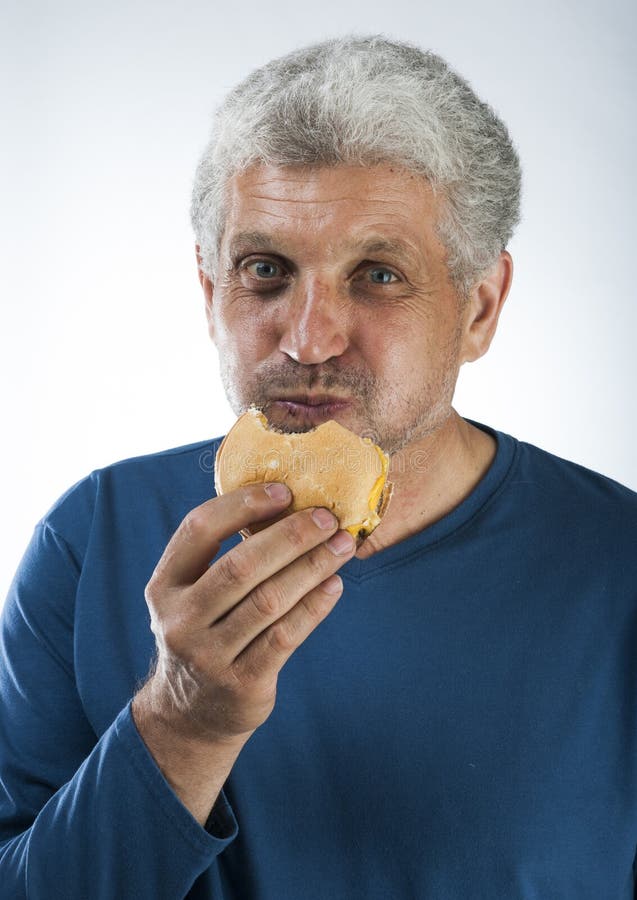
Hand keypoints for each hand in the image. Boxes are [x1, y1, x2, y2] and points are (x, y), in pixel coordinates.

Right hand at [137, 482, 355, 746]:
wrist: (191, 715)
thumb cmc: (205, 634)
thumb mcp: (192, 597)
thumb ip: (222, 557)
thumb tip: (289, 507)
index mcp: (164, 585)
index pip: (199, 529)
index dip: (242, 504)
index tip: (284, 491)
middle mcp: (179, 619)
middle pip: (241, 566)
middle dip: (291, 536)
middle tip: (327, 518)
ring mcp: (208, 655)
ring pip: (269, 600)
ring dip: (312, 567)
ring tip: (343, 546)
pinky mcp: (241, 683)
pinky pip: (285, 636)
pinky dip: (314, 607)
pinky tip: (334, 585)